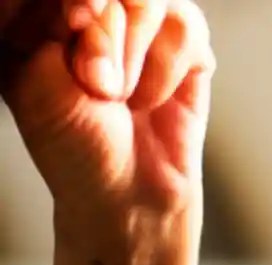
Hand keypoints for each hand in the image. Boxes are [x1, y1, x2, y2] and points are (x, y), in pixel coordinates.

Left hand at [0, 0, 213, 226]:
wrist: (131, 195)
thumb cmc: (75, 146)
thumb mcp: (39, 76)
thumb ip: (64, 19)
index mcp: (42, 15)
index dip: (77, 3)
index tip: (74, 26)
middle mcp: (92, 12)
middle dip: (105, 38)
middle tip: (98, 87)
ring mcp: (141, 25)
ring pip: (150, 0)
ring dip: (137, 58)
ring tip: (123, 99)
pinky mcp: (185, 46)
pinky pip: (187, 27)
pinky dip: (168, 70)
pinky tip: (152, 99)